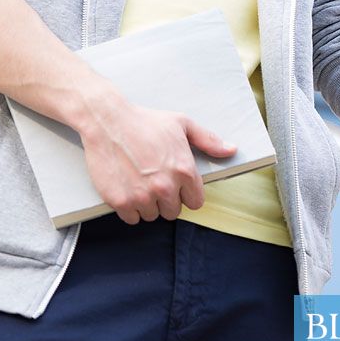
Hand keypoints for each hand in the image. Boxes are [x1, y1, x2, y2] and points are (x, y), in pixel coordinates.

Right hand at [79, 100, 235, 224]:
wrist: (108, 121)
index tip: (176, 185)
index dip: (186, 193)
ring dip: (147, 204)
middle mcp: (165, 187)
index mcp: (184, 170)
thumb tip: (231, 150)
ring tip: (139, 181)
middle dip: (166, 199)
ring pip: (152, 216)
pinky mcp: (121, 201)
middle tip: (154, 180)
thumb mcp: (181, 124)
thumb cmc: (145, 121)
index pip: (196, 202)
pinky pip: (131, 219)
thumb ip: (208, 140)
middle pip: (173, 212)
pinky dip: (129, 208)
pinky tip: (127, 188)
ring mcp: (142, 196)